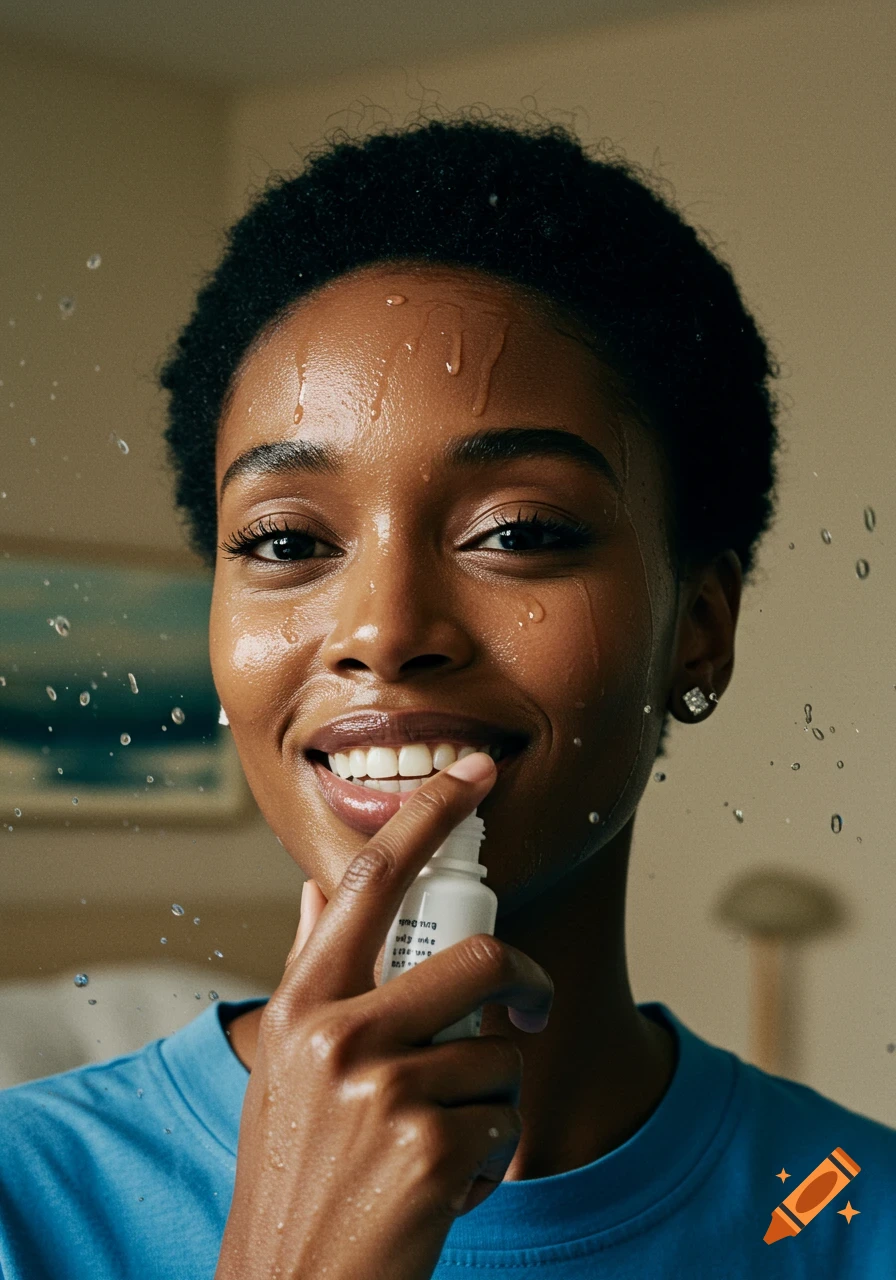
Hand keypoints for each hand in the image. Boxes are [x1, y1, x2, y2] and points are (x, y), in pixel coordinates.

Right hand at [215, 751, 553, 1279]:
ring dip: (487, 1100)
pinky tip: (438, 1185)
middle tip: (524, 1004)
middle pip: (478, 958)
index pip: (374, 877)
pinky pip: (504, 1123)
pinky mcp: (432, 1150)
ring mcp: (385, 1092)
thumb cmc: (293, 1168)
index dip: (432, 814)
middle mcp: (339, 1036)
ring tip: (432, 1139)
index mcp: (304, 1003)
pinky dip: (488, 1157)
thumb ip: (308, 968)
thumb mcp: (283, 1061)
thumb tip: (316, 887)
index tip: (477, 772)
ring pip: (499, 1054)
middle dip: (520, 981)